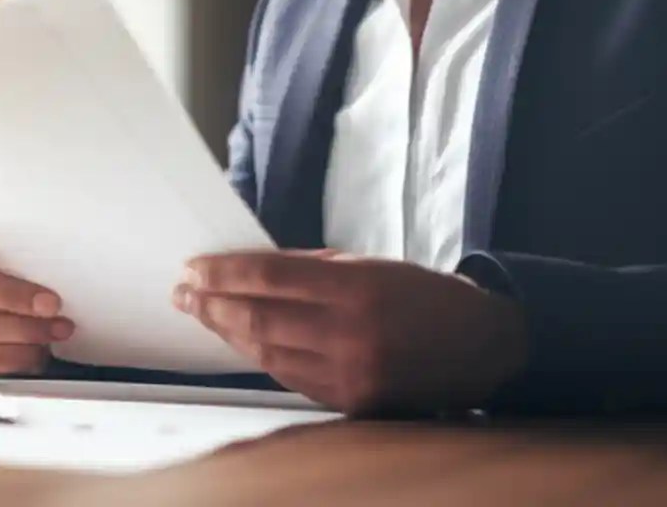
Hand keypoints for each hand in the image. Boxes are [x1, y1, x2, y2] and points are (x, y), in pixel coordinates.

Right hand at [0, 224, 73, 375]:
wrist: (56, 320)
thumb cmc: (44, 276)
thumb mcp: (40, 255)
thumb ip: (35, 246)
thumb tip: (66, 236)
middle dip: (13, 296)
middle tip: (51, 302)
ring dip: (25, 327)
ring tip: (60, 326)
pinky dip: (20, 355)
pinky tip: (42, 350)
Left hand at [174, 250, 527, 414]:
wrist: (484, 347)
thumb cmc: (424, 296)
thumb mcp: (372, 265)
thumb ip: (312, 269)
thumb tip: (250, 269)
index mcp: (357, 287)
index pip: (269, 277)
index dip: (224, 273)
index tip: (193, 268)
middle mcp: (352, 333)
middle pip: (259, 318)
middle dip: (212, 304)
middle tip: (182, 294)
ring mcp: (351, 373)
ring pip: (268, 352)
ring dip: (227, 332)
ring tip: (201, 314)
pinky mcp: (352, 402)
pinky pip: (290, 377)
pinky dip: (260, 356)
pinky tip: (239, 341)